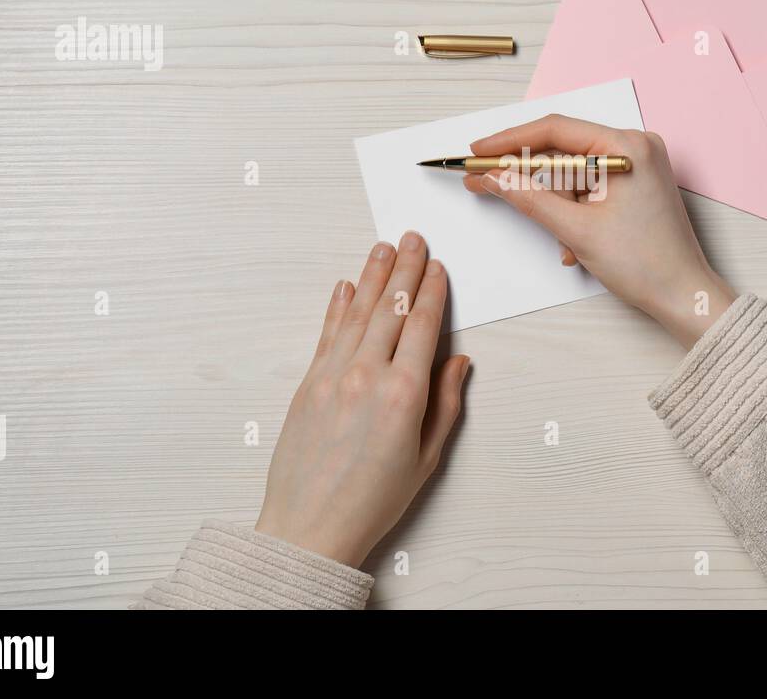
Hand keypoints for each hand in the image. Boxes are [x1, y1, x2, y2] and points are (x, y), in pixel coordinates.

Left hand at [255, 232, 469, 567]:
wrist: (310, 526)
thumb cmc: (371, 500)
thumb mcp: (426, 458)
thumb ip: (445, 404)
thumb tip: (458, 363)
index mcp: (404, 393)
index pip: (423, 325)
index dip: (432, 291)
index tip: (438, 267)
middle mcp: (367, 375)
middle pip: (391, 308)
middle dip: (405, 269)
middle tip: (413, 239)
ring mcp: (333, 376)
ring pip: (358, 312)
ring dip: (372, 276)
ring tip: (383, 248)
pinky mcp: (308, 383)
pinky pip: (327, 333)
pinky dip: (338, 307)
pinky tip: (346, 287)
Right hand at [463, 116, 735, 347]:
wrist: (684, 297)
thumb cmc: (646, 264)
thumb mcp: (577, 229)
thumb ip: (529, 197)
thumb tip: (493, 177)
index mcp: (627, 147)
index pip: (555, 130)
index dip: (509, 141)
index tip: (478, 152)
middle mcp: (635, 148)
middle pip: (563, 151)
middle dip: (528, 176)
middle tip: (486, 182)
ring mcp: (638, 167)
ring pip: (574, 176)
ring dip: (558, 208)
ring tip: (563, 243)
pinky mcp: (636, 187)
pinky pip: (589, 190)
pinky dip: (575, 215)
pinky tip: (576, 246)